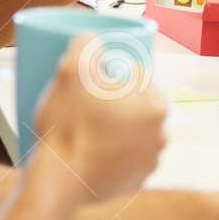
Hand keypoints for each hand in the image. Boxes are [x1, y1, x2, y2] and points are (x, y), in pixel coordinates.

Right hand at [32, 34, 167, 203]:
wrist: (57, 181)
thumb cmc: (67, 125)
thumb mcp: (71, 70)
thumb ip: (85, 43)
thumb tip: (93, 38)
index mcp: (155, 105)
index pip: (138, 75)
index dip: (115, 71)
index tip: (94, 77)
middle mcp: (161, 135)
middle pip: (138, 104)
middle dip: (117, 99)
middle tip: (86, 99)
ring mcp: (150, 161)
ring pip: (133, 131)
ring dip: (118, 125)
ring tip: (88, 123)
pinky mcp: (136, 182)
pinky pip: (126, 157)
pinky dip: (114, 151)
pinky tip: (95, 146)